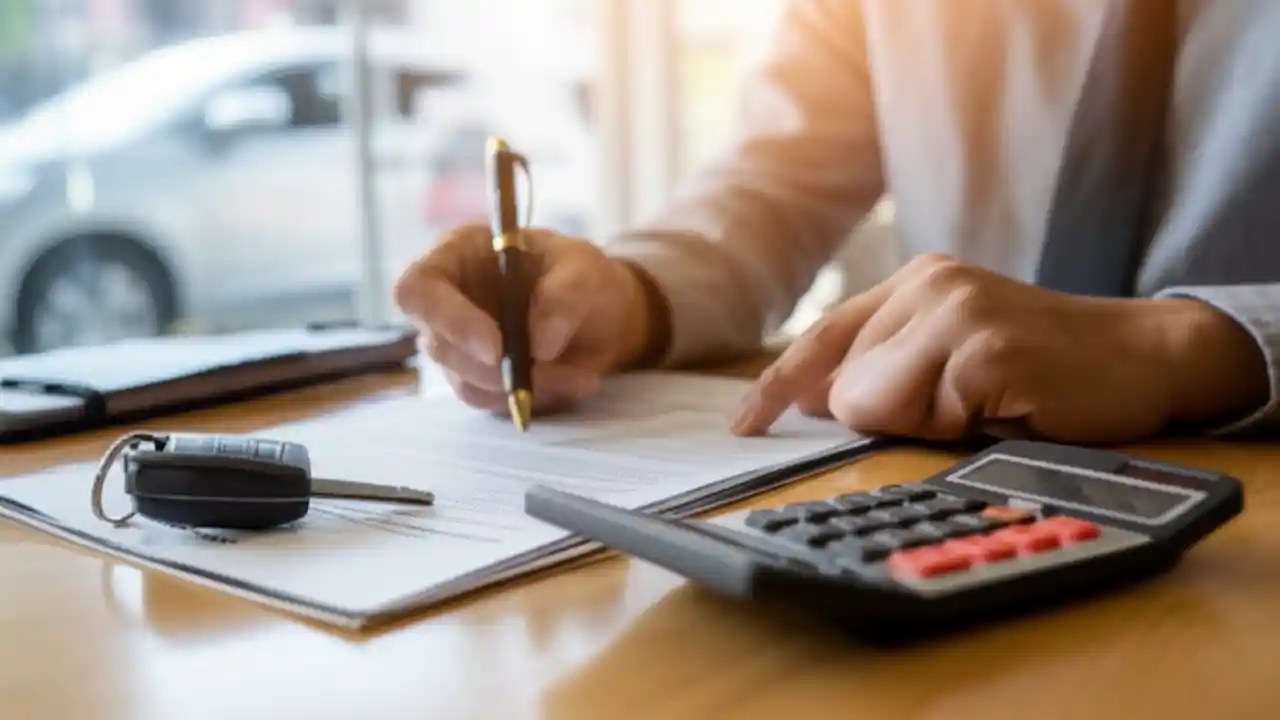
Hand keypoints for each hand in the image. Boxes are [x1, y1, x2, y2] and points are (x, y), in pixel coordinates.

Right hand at [394, 225, 655, 413]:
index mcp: (457, 255)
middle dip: (492, 368)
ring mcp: (458, 344)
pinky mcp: (478, 378)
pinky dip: (530, 399)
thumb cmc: (580, 274)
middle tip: (546, 369)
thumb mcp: (584, 269)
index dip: (447, 320)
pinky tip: (572, 382)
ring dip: (520, 387)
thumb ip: (564, 295)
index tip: (494, 348)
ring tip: (579, 375)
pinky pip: (490, 400)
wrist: (601, 314)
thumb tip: (539, 344)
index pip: (418, 289)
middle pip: (437, 345)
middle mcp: (446, 301)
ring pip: (465, 381)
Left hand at [732, 254, 1268, 442]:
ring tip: (990, 404)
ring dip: (929, 425)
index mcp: (915, 283)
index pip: (823, 338)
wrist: (1143, 354)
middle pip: (845, 387)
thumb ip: (888, 368)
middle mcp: (928, 285)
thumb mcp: (956, 356)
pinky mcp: (985, 348)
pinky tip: (1008, 406)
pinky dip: (962, 429)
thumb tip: (818, 400)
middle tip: (970, 404)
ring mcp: (957, 312)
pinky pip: (925, 416)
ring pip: (872, 404)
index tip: (745, 423)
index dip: (779, 385)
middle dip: (895, 418)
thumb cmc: (1045, 367)